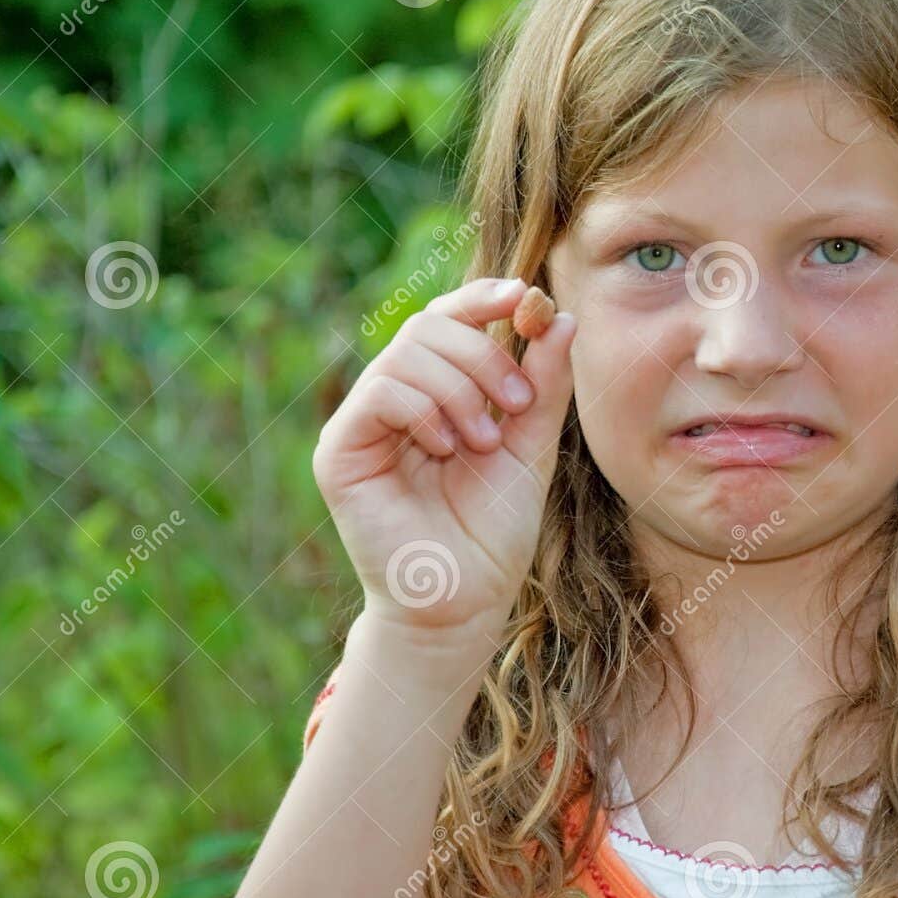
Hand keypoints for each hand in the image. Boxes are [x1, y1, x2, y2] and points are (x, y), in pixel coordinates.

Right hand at [312, 276, 576, 646]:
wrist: (465, 602)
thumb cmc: (493, 531)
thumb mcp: (531, 445)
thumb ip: (543, 383)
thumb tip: (559, 314)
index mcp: (434, 391)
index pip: (449, 320)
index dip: (482, 298)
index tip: (526, 296)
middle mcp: (392, 398)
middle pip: (429, 326)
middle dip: (484, 354)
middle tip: (519, 404)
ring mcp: (362, 423)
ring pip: (406, 353)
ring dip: (461, 388)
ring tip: (486, 443)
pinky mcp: (338, 451)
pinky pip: (379, 393)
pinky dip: (425, 409)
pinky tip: (449, 448)